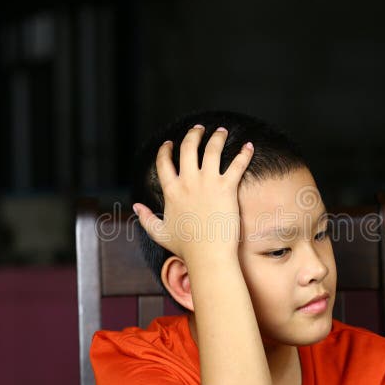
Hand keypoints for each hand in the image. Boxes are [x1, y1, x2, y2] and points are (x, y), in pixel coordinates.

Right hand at [133, 125, 253, 260]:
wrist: (208, 255)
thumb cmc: (186, 247)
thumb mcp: (160, 233)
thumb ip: (146, 218)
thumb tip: (136, 207)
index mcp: (172, 191)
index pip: (164, 162)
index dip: (166, 150)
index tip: (169, 143)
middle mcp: (188, 182)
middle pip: (188, 148)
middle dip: (193, 134)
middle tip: (198, 129)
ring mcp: (208, 183)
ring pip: (212, 150)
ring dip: (217, 137)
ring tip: (221, 131)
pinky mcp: (227, 188)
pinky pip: (237, 165)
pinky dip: (244, 153)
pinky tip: (249, 145)